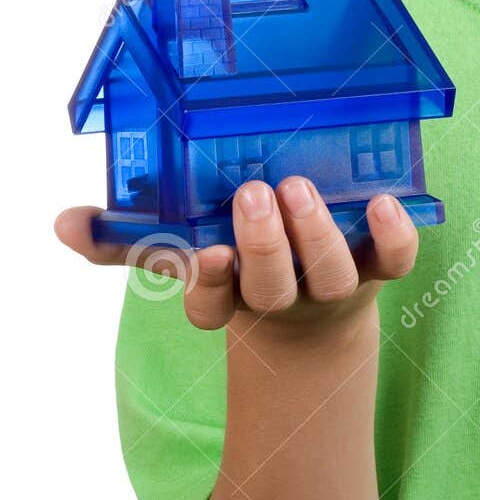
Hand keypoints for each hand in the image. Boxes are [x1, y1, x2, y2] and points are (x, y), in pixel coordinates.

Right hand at [54, 177, 419, 336]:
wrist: (314, 311)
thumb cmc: (237, 264)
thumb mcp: (179, 250)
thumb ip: (124, 237)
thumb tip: (63, 223)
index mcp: (232, 295)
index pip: (214, 305)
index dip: (212, 285)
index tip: (211, 253)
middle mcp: (284, 296)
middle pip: (272, 286)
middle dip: (264, 244)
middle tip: (252, 193)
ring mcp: (334, 285)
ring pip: (331, 274)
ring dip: (315, 233)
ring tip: (300, 188)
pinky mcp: (379, 267)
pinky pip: (396, 261)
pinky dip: (394, 236)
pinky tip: (383, 201)